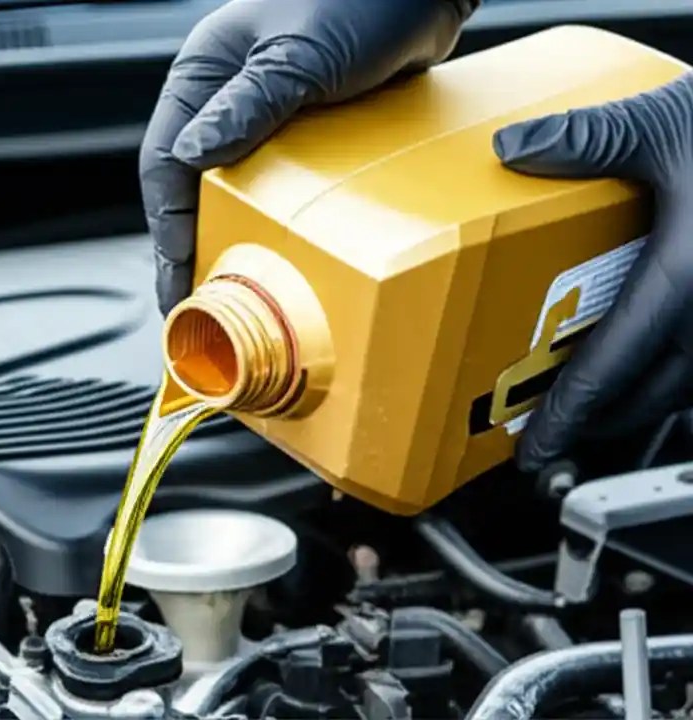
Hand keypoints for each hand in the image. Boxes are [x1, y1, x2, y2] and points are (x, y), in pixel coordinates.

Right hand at [141, 0, 475, 313]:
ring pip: (236, 191)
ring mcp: (268, 113)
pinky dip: (280, 220)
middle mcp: (227, 96)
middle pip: (194, 186)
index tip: (178, 282)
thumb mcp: (299, 55)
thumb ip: (247, 105)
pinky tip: (289, 250)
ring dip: (237, 235)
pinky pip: (282, 185)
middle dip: (195, 245)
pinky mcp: (310, 128)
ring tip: (244, 285)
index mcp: (204, 73)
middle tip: (205, 299)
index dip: (169, 230)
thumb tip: (194, 155)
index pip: (165, 163)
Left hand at [494, 73, 692, 470]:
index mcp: (687, 277)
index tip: (534, 452)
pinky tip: (654, 355)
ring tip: (593, 402)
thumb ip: (589, 138)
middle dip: (594, 420)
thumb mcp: (667, 121)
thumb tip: (512, 146)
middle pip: (648, 396)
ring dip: (639, 400)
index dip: (565, 417)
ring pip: (687, 387)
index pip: (609, 368)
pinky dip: (675, 371)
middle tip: (550, 431)